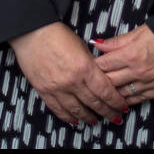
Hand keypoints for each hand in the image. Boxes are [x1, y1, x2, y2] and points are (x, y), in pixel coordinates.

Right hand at [8, 22, 128, 125]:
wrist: (31, 32)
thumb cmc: (57, 34)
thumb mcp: (82, 47)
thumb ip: (92, 64)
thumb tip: (101, 77)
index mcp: (85, 68)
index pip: (105, 91)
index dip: (115, 101)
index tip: (122, 106)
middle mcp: (72, 81)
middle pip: (94, 103)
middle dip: (107, 112)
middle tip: (115, 117)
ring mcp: (57, 88)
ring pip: (77, 110)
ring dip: (88, 118)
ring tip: (96, 121)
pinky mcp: (44, 91)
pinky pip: (58, 109)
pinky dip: (68, 117)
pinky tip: (75, 120)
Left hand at [93, 24, 153, 104]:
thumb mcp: (140, 32)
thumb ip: (117, 41)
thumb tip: (97, 44)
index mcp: (132, 54)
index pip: (104, 65)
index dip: (93, 66)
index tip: (86, 67)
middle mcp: (139, 71)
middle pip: (110, 82)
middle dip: (98, 82)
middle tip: (89, 83)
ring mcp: (150, 83)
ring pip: (122, 94)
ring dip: (110, 95)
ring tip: (100, 95)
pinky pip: (138, 99)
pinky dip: (126, 100)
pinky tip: (119, 100)